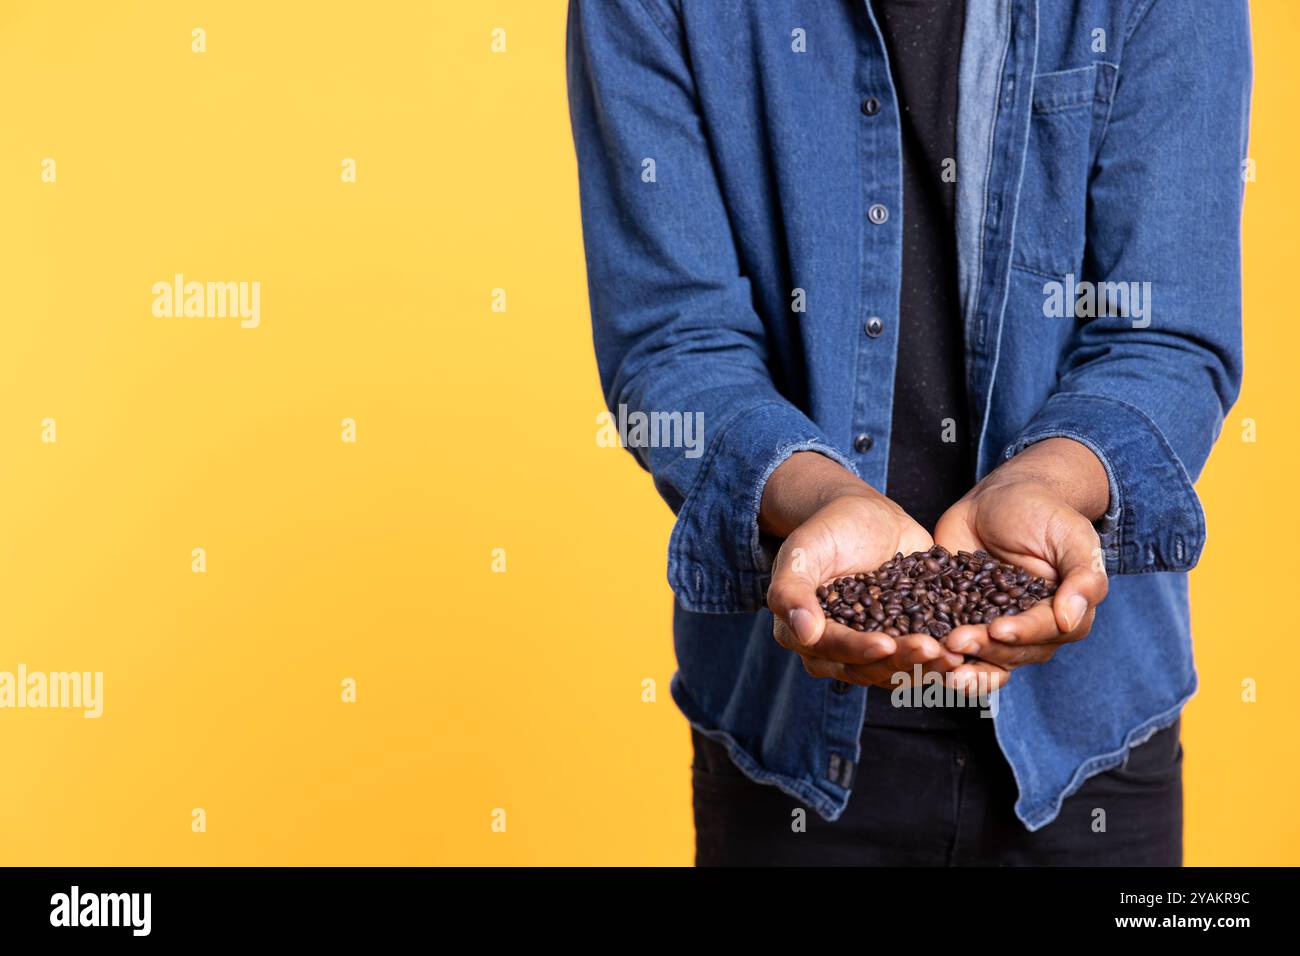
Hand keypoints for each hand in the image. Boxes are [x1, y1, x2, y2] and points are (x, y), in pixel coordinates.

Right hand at [762, 454, 963, 688]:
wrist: (867, 515)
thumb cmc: (828, 528)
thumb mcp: (804, 550)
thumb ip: (793, 590)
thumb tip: (804, 632)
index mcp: (804, 633)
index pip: (832, 649)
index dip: (857, 650)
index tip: (884, 644)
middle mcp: (837, 650)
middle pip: (868, 668)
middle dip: (901, 662)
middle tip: (933, 651)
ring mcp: (873, 647)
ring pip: (899, 670)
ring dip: (928, 667)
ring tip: (956, 656)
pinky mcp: (905, 640)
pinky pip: (923, 658)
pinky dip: (943, 657)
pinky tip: (967, 650)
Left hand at [932, 438, 1110, 690]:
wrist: (997, 498)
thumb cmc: (1042, 511)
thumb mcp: (1070, 535)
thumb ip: (1082, 576)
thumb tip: (1072, 620)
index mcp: (1062, 611)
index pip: (1047, 632)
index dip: (1023, 634)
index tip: (998, 630)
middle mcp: (1031, 627)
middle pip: (1014, 653)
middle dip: (986, 650)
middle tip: (956, 641)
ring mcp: (994, 625)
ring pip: (985, 658)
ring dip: (964, 664)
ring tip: (940, 660)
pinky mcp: (962, 618)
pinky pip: (953, 642)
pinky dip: (939, 652)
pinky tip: (920, 652)